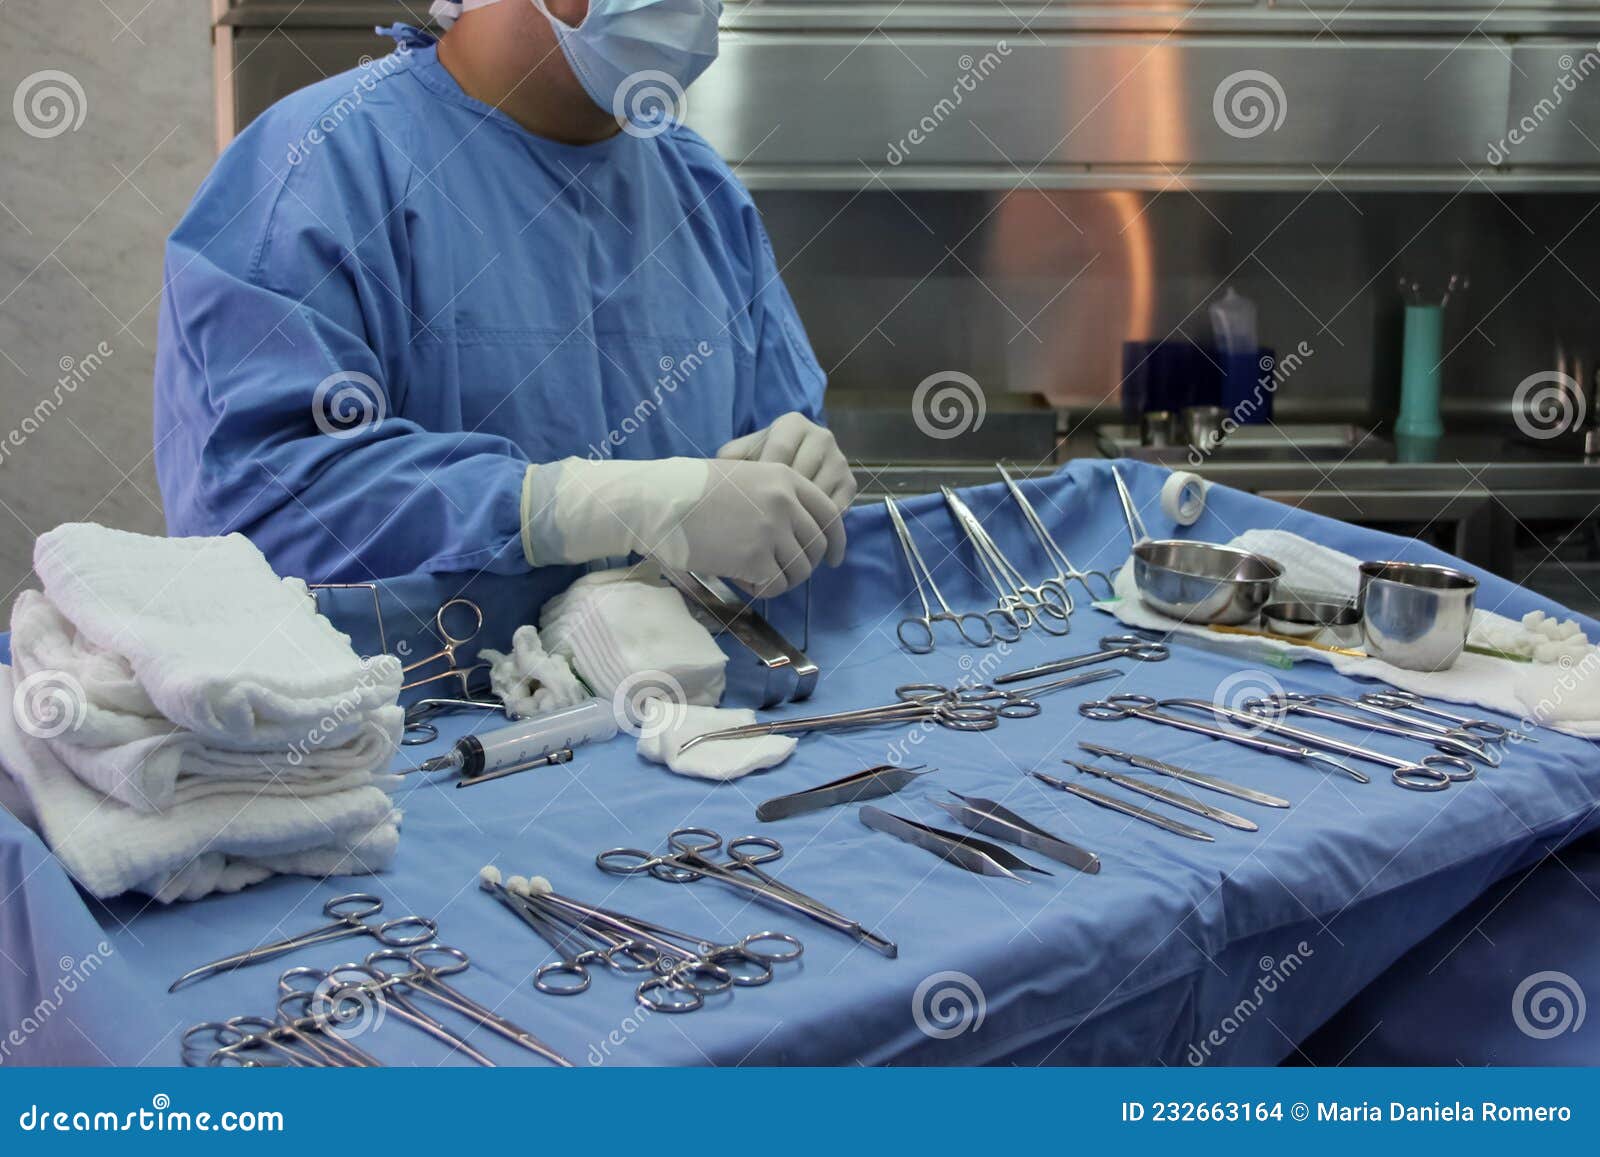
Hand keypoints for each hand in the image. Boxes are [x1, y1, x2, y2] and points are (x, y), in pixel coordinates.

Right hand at [523, 457, 842, 596]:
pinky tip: (745, 581)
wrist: (659, 501)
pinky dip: (764, 589)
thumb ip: (775, 495)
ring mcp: (771, 530)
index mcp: (785, 477)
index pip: (829, 513)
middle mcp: (784, 502)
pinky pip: (775, 585)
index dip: (836, 540)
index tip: (834, 558)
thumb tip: (797, 529)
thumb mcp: (743, 474)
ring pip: (799, 570)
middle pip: (817, 546)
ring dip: (784, 580)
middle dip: (806, 566)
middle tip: (786, 574)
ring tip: (759, 577)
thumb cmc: (692, 489)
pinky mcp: (754, 558)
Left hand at [717, 413, 854, 563]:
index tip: (750, 504)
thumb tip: (721, 472)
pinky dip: (818, 529)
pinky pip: (835, 511)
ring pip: (819, 497)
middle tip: (762, 527)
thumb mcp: (744, 454)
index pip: (780, 451)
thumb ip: (732, 459)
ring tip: (779, 539)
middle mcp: (821, 437)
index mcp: (793, 424)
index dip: (764, 480)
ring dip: (800, 521)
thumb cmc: (761, 461)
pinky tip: (800, 542)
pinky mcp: (850, 484)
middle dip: (781, 504)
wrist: (792, 465)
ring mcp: (839, 460)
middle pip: (802, 476)